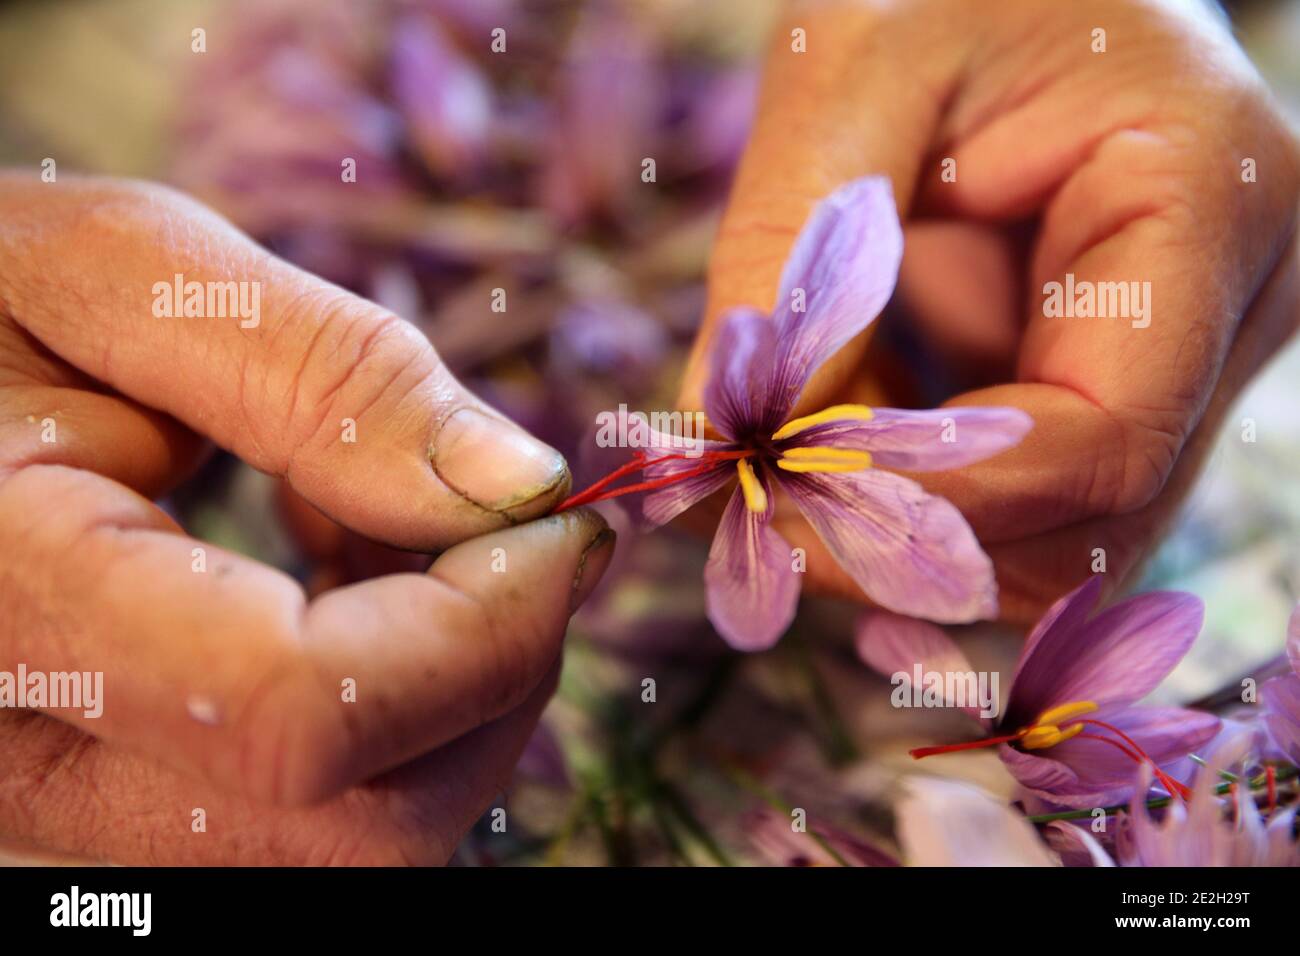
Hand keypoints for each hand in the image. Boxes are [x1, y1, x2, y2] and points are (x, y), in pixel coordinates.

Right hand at [0, 174, 613, 863]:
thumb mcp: (120, 278)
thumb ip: (322, 374)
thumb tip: (524, 486)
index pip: (299, 716)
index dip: (477, 629)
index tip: (552, 520)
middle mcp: (26, 769)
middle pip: (363, 822)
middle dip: (490, 663)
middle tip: (488, 509)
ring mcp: (80, 811)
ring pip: (362, 837)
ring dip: (449, 676)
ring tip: (378, 515)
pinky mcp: (135, 807)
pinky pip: (327, 812)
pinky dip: (403, 695)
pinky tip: (349, 570)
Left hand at [680, 0, 1299, 621]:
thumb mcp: (849, 70)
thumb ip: (793, 251)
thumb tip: (728, 432)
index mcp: (1209, 203)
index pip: (1109, 437)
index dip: (943, 495)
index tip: (789, 485)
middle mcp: (1223, 312)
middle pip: (1088, 521)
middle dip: (911, 538)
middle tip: (755, 512)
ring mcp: (1169, 366)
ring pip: (1050, 543)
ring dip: (902, 536)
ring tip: (783, 469)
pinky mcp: (1096, 391)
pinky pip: (1013, 510)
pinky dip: (903, 509)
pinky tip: (821, 454)